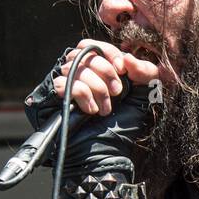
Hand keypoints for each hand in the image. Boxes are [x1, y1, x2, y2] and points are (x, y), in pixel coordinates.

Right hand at [23, 41, 159, 178]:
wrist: (104, 153)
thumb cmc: (120, 128)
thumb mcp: (141, 98)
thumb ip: (145, 73)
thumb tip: (129, 57)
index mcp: (97, 71)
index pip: (95, 46)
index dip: (109, 53)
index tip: (123, 69)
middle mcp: (79, 75)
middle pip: (85, 54)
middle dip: (106, 73)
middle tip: (117, 94)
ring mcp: (64, 85)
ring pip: (76, 68)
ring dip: (97, 89)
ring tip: (104, 110)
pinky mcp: (53, 97)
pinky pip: (64, 83)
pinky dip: (82, 96)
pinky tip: (89, 111)